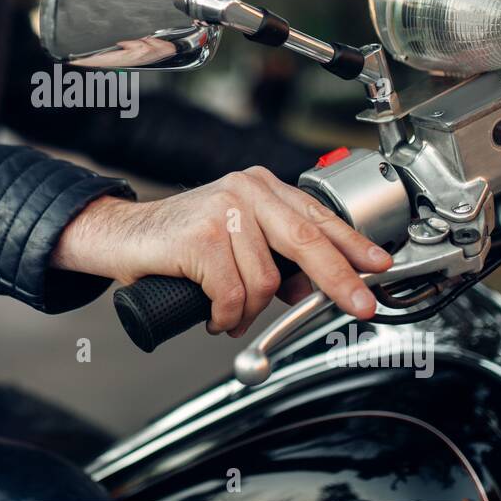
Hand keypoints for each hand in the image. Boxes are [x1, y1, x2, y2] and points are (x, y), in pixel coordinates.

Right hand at [51, 166, 391, 336]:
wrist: (121, 237)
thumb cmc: (178, 243)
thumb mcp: (236, 239)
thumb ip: (275, 255)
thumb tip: (316, 287)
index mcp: (261, 186)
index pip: (318, 217)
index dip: (353, 246)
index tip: (379, 267)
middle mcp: (246, 189)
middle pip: (307, 242)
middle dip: (338, 280)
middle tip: (359, 305)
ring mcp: (223, 210)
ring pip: (266, 281)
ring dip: (248, 310)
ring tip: (227, 310)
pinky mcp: (202, 237)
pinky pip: (233, 295)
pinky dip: (224, 314)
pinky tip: (211, 311)